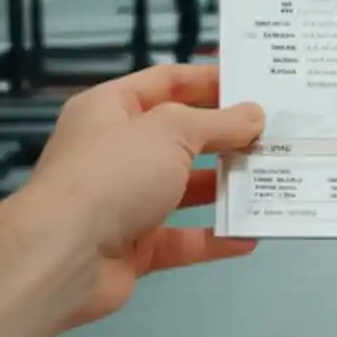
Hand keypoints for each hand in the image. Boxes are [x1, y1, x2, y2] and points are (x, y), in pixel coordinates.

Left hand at [22, 64, 262, 326]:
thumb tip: (253, 116)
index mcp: (112, 109)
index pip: (167, 82)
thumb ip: (218, 123)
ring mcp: (125, 200)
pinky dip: (215, 236)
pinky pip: (183, 238)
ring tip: (272, 178)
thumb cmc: (110, 175)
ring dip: (225, 185)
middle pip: (180, 136)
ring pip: (185, 188)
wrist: (62, 256)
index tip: (252, 83)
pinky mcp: (134, 246)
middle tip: (273, 132)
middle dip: (226, 135)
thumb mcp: (171, 131)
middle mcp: (116, 151)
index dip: (209, 80)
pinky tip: (249, 234)